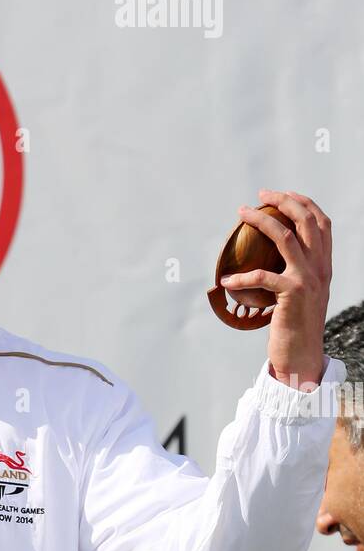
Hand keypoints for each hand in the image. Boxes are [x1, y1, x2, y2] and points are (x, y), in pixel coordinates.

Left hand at [219, 189, 330, 387]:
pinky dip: (242, 275)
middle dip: (284, 200)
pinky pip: (262, 276)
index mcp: (324, 265)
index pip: (321, 223)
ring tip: (242, 214)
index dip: (304, 203)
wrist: (302, 356)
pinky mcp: (292, 293)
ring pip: (285, 237)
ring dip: (261, 221)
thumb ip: (295, 275)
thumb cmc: (295, 327)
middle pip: (306, 221)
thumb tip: (270, 261)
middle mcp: (320, 268)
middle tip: (262, 195)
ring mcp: (308, 279)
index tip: (283, 195)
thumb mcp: (302, 296)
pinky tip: (226, 278)